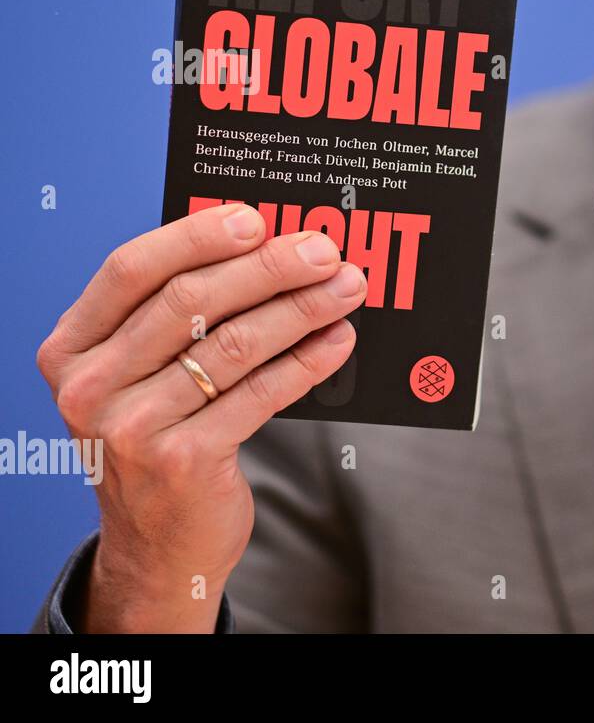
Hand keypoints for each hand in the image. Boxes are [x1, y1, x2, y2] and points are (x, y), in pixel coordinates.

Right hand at [36, 203, 366, 631]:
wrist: (158, 547)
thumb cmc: (161, 439)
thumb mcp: (142, 377)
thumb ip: (178, 318)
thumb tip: (263, 248)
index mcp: (72, 348)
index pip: (132, 269)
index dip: (197, 236)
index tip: (256, 219)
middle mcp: (90, 386)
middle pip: (191, 302)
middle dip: (268, 268)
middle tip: (323, 251)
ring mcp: (132, 427)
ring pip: (234, 345)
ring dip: (301, 309)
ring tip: (346, 288)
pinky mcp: (183, 460)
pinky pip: (260, 394)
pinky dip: (307, 361)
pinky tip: (338, 340)